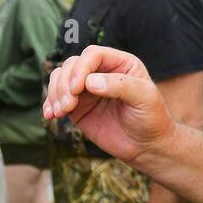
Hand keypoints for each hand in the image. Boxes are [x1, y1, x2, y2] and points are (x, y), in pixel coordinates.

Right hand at [43, 45, 173, 163]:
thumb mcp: (145, 98)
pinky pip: (57, 98)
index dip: (81, 67)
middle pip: (72, 65)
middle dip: (65, 82)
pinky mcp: (78, 107)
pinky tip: (50, 115)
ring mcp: (88, 89)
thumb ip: (120, 86)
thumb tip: (90, 82)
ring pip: (60, 78)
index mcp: (121, 63)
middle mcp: (102, 72)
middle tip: (68, 105)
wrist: (148, 147)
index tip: (77, 88)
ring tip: (60, 112)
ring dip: (55, 93)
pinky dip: (50, 104)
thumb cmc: (152, 118)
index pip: (93, 55)